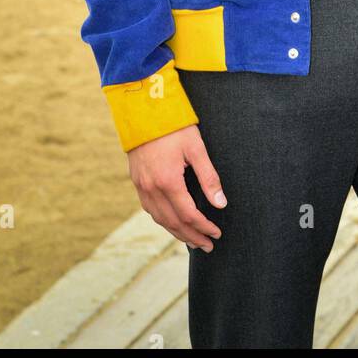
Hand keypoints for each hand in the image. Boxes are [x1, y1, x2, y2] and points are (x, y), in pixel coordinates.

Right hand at [127, 124, 225, 249]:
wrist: (143, 111)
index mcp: (168, 181)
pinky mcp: (137, 181)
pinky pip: (150, 209)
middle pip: (174, 223)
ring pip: (160, 219)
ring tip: (193, 240)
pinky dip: (163, 220)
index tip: (217, 234)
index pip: (189, 215)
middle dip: (192, 237)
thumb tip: (220, 204)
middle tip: (208, 246)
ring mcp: (141, 186)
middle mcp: (152, 188)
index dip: (204, 227)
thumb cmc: (173, 126)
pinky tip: (172, 222)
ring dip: (177, 232)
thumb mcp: (196, 148)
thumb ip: (209, 177)